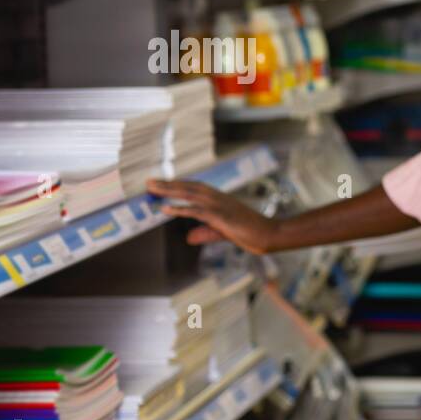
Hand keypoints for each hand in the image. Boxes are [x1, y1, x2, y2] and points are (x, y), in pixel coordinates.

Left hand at [146, 179, 277, 253]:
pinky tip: (166, 209)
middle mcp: (219, 198)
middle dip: (169, 184)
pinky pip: (198, 211)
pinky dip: (180, 209)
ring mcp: (221, 206)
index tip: (162, 183)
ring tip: (152, 188)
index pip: (195, 188)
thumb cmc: (253, 233)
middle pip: (190, 187)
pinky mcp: (222, 216)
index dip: (178, 185)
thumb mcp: (224, 234)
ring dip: (170, 191)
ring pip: (191, 194)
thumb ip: (206, 233)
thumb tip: (189, 237)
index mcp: (221, 199)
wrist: (271, 235)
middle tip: (149, 182)